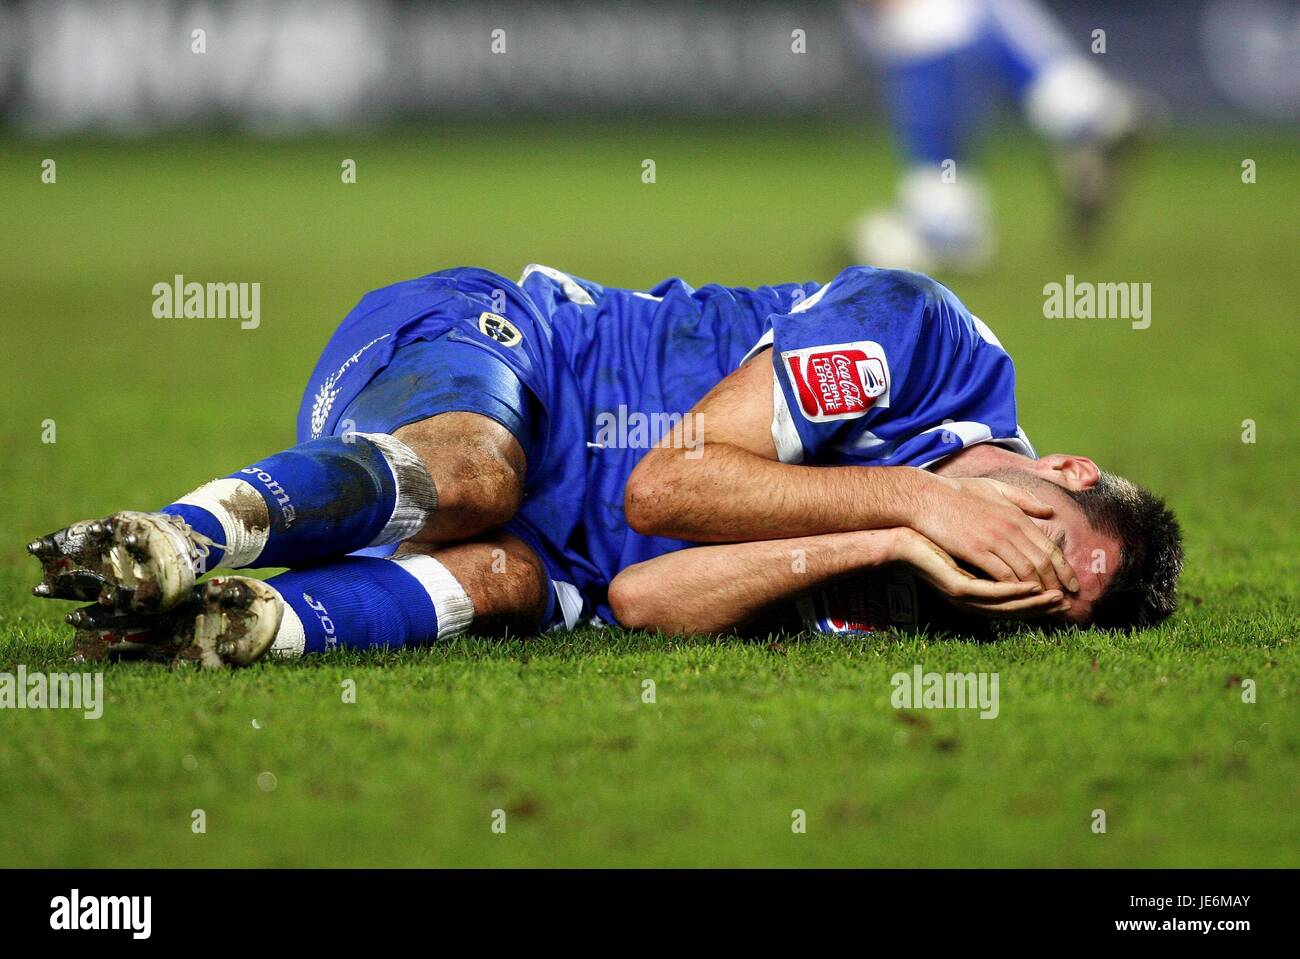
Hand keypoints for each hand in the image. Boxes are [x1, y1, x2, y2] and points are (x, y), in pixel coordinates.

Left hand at [887, 528, 1071, 619]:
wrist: (905, 521)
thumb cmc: (940, 523)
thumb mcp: (979, 528)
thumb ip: (1008, 529)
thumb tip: (1042, 517)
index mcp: (979, 584)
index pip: (1018, 593)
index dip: (1045, 590)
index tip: (1069, 586)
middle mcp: (972, 595)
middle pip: (1016, 605)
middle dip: (1044, 602)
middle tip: (1070, 598)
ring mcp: (964, 593)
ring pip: (1005, 605)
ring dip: (1034, 602)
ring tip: (1058, 597)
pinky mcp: (956, 586)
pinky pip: (989, 593)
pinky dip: (1012, 593)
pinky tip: (1032, 589)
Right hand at [909, 475, 1078, 593]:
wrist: (926, 496)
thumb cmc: (957, 492)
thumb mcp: (996, 488)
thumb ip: (1024, 500)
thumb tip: (1049, 512)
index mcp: (1017, 515)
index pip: (1050, 547)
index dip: (1064, 568)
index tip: (1073, 584)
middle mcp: (1011, 527)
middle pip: (1043, 562)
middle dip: (1058, 584)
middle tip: (1066, 601)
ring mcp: (994, 539)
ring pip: (1026, 571)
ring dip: (1039, 590)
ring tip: (1048, 605)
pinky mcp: (976, 549)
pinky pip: (1002, 574)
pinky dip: (1015, 588)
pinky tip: (1020, 599)